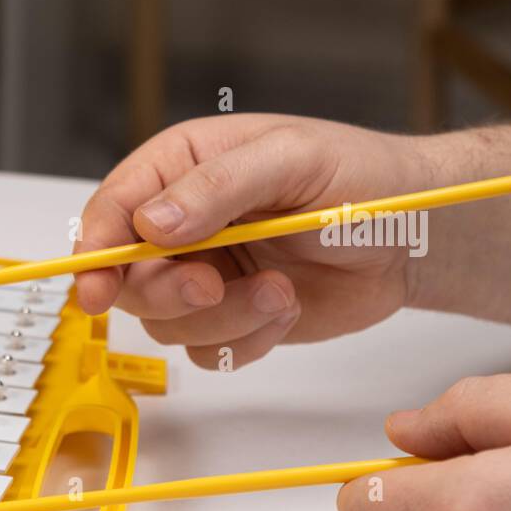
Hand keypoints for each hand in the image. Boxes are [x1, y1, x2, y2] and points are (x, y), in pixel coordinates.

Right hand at [74, 114, 427, 367]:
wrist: (416, 238)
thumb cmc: (363, 179)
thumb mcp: (291, 160)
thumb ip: (217, 187)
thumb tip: (151, 222)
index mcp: (182, 168)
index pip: (111, 210)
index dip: (94, 251)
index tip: (96, 286)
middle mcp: (181, 225)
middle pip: (127, 277)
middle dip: (169, 292)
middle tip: (214, 285)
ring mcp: (203, 274)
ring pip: (166, 322)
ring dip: (223, 317)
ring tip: (279, 291)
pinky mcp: (231, 318)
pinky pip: (206, 350)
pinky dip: (246, 340)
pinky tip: (286, 308)